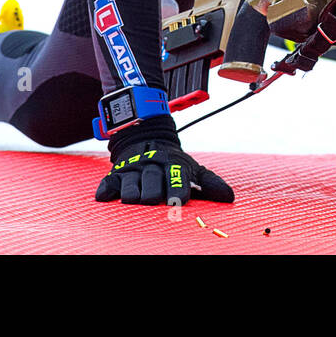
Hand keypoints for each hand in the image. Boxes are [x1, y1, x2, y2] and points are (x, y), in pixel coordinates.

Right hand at [95, 138, 234, 206]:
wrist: (146, 134)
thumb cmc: (173, 162)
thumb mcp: (192, 168)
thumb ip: (210, 183)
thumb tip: (229, 197)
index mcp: (173, 166)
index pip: (176, 180)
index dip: (177, 192)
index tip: (178, 202)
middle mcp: (152, 167)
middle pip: (151, 190)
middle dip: (153, 197)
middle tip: (155, 200)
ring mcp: (133, 170)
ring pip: (130, 190)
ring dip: (133, 197)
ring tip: (137, 199)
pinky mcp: (115, 173)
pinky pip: (109, 183)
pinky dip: (107, 191)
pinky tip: (106, 196)